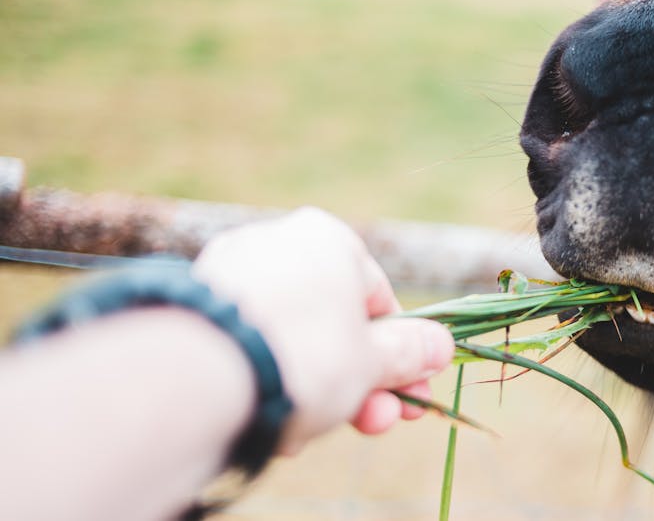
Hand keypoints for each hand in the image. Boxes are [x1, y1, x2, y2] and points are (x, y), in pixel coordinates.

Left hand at [191, 208, 453, 453]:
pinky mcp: (193, 308)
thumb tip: (440, 344)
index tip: (410, 399)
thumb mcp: (373, 363)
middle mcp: (277, 242)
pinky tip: (269, 421)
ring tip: (306, 434)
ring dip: (313, 389)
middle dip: (358, 382)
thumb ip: (409, 352)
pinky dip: (266, 381)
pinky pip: (249, 346)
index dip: (402, 358)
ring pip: (290, 339)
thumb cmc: (306, 358)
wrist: (201, 376)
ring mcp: (229, 272)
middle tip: (372, 425)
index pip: (381, 301)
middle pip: (333, 323)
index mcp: (328, 238)